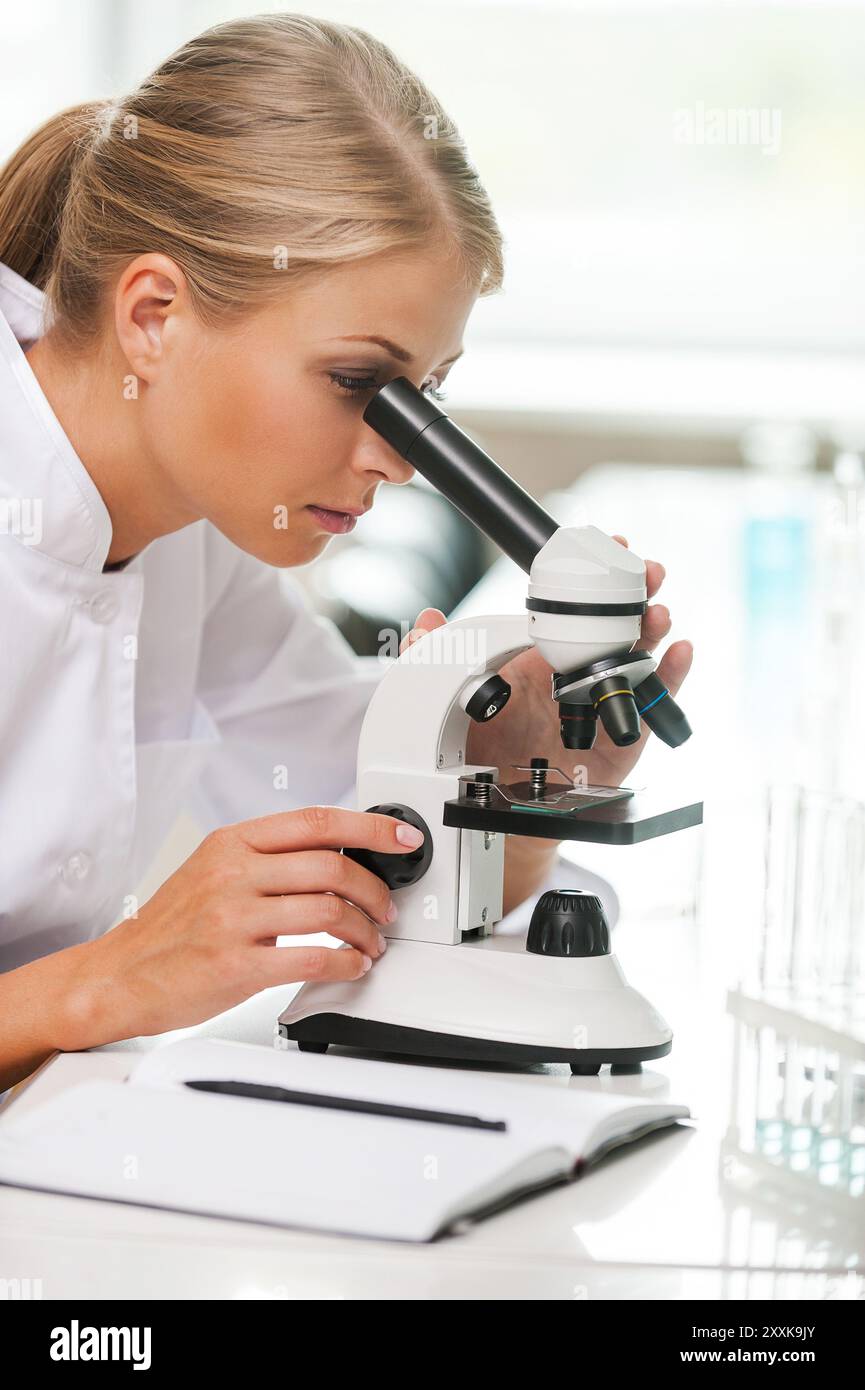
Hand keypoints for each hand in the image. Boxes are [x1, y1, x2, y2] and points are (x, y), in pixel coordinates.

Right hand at [64, 807, 424, 1047]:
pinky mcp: (236, 964)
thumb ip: (268, 859)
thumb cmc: (172, 927)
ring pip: (329, 911)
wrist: (120, 975)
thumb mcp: (213, 870)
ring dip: (365, 930)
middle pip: (332, 867)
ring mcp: (233, 918)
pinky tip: (350, 966)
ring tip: (370, 942)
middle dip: (374, 890)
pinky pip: (312, 958)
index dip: (369, 827)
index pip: (315, 821)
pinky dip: (345, 963)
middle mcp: (233, 873)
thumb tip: (335, 858)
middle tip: (385, 908)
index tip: (401, 836)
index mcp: (232, 843)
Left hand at [402, 538, 692, 790]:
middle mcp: (578, 674)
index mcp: (543, 656)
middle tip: (647, 569)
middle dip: (636, 591)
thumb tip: (426, 623)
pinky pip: (653, 705)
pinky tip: (679, 651)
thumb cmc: (485, 748)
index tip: (611, 547)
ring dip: (654, 629)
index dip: (595, 576)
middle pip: (616, 624)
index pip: (575, 607)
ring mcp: (604, 703)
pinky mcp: (623, 738)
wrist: (498, 802)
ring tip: (658, 610)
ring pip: (638, 658)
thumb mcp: (454, 699)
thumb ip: (436, 660)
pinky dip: (671, 677)